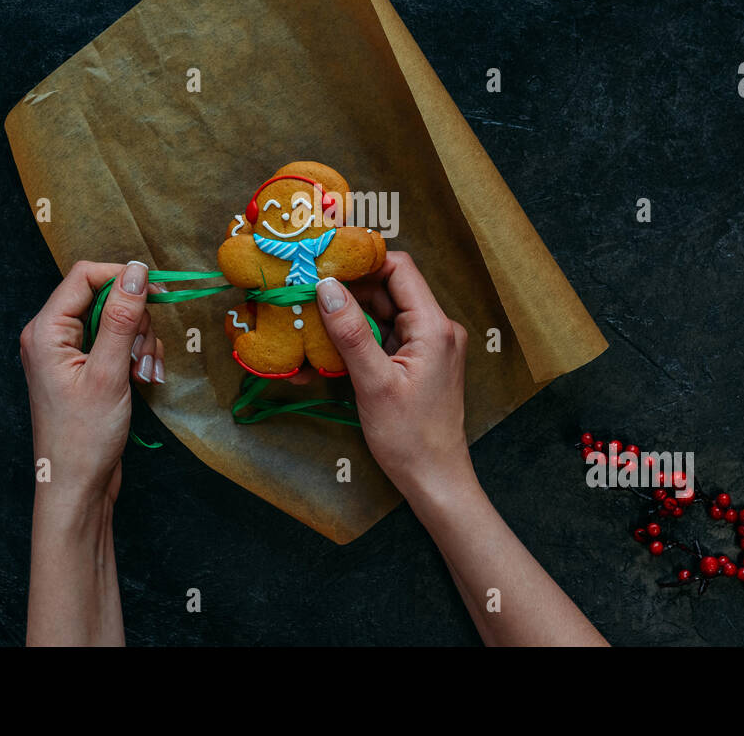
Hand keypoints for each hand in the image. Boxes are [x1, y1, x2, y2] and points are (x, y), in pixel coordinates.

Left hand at [20, 261, 164, 505]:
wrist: (77, 486)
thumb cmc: (84, 437)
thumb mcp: (109, 373)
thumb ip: (121, 318)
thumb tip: (136, 271)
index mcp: (46, 330)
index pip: (85, 276)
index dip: (122, 279)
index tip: (156, 294)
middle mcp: (54, 336)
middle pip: (106, 298)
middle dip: (135, 321)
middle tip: (142, 356)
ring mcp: (70, 353)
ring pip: (118, 320)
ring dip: (140, 342)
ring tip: (143, 374)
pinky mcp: (86, 368)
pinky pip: (118, 343)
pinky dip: (136, 356)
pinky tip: (143, 379)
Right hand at [314, 251, 471, 497]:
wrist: (434, 480)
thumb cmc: (410, 438)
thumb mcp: (373, 383)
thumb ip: (350, 332)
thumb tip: (325, 286)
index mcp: (434, 326)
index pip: (399, 269)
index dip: (362, 262)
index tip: (324, 265)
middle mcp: (436, 329)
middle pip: (388, 290)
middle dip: (347, 291)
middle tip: (307, 294)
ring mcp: (428, 346)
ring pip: (383, 313)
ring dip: (348, 317)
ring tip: (310, 322)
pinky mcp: (416, 362)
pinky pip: (384, 337)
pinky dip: (358, 340)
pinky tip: (328, 350)